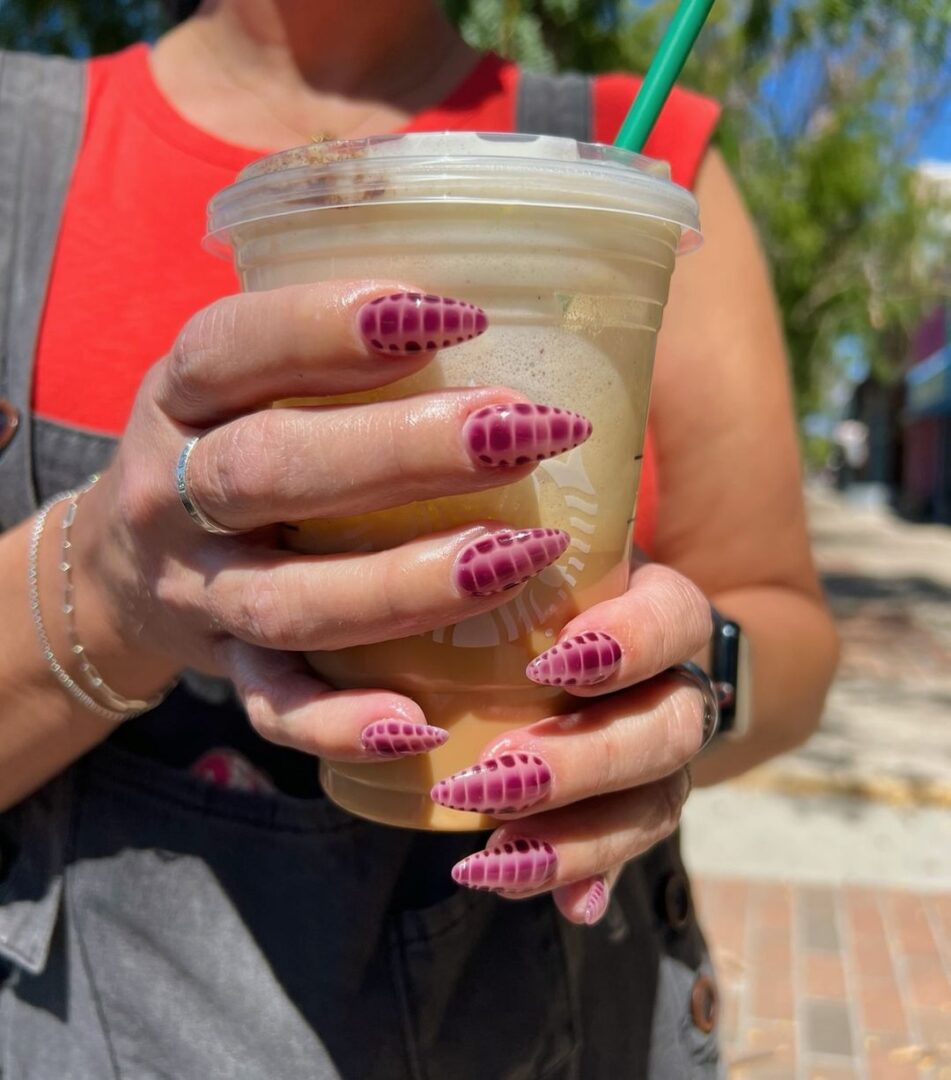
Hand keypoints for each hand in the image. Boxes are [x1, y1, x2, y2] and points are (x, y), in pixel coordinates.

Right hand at [69, 282, 590, 756]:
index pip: (238, 348)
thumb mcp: (243, 378)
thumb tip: (494, 293)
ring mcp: (196, 591)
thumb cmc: (227, 443)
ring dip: (404, 583)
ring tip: (521, 555)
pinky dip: (341, 722)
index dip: (333, 327)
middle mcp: (173, 493)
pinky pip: (275, 707)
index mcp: (181, 394)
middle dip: (401, 452)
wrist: (125, 566)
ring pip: (288, 599)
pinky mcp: (224, 669)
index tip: (456, 314)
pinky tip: (422, 722)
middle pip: (273, 471)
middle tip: (520, 431)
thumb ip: (326, 345)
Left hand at [429, 558, 713, 925]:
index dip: (631, 643)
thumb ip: (507, 551)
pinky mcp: (634, 808)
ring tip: (498, 858)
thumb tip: (477, 550)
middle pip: (668, 729)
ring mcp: (659, 755)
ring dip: (580, 837)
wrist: (580, 633)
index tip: (552, 663)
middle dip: (585, 759)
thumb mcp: (536, 557)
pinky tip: (570, 906)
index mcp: (658, 610)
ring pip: (655, 803)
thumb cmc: (541, 582)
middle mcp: (673, 685)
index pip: (677, 619)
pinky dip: (596, 878)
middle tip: (492, 774)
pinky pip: (628, 850)